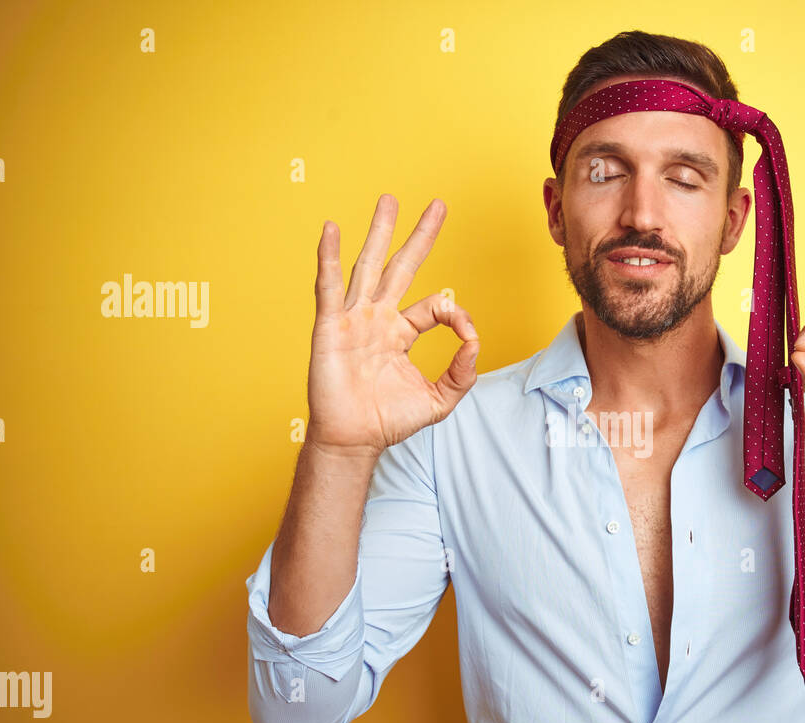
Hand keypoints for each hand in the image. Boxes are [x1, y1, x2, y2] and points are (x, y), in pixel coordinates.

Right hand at [306, 194, 478, 459]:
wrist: (354, 440)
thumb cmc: (390, 421)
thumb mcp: (439, 400)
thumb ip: (462, 373)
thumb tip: (476, 342)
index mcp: (401, 332)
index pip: (435, 305)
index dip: (456, 312)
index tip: (467, 333)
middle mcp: (378, 318)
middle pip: (402, 266)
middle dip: (419, 236)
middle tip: (437, 204)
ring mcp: (353, 319)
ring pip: (369, 266)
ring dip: (378, 232)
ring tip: (389, 200)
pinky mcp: (330, 327)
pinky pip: (330, 286)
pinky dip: (328, 256)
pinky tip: (331, 229)